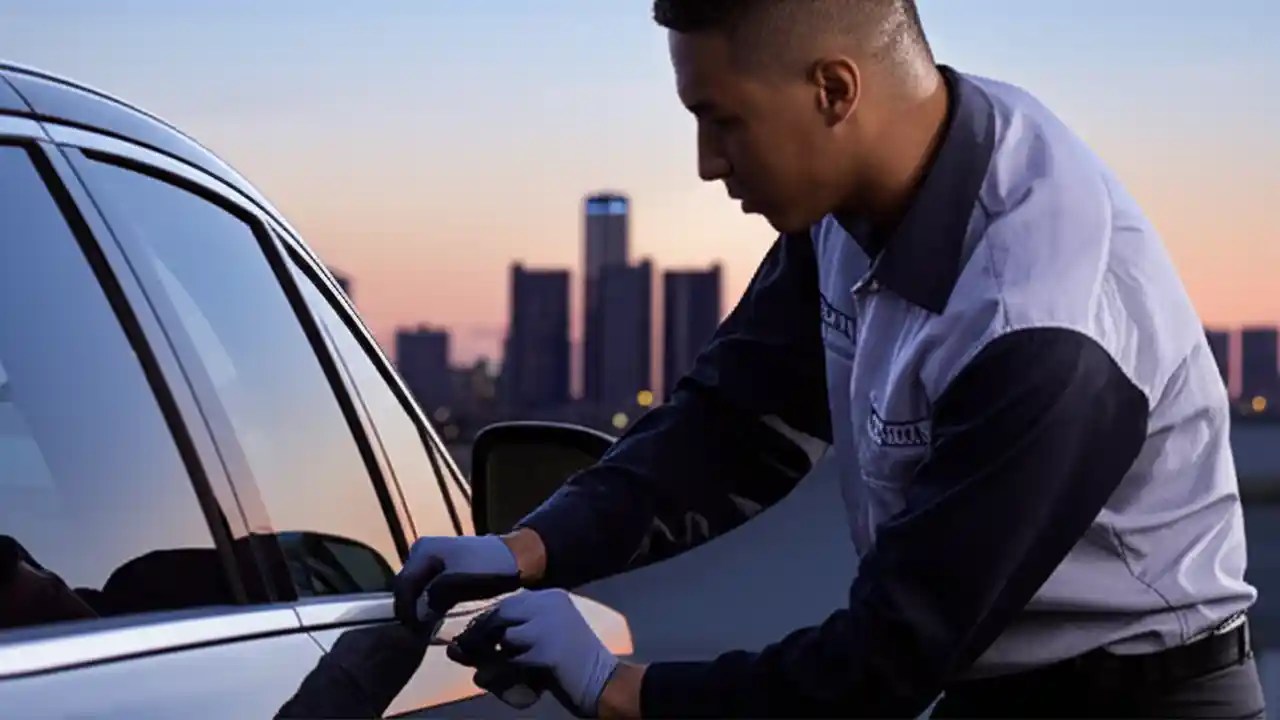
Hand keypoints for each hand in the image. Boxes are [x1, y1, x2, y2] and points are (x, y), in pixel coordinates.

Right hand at [392, 535, 519, 636]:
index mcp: (423, 550)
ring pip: (415, 589)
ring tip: (422, 631)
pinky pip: (426, 589)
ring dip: (417, 609)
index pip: (403, 584)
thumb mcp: (458, 582)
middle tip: (416, 635)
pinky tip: (432, 620)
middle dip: (410, 610)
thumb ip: (434, 596)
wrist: (515, 558)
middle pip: (406, 586)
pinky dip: (427, 604)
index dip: (405, 610)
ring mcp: (430, 559)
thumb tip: (416, 616)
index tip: (412, 633)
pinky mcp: (441, 569)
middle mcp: (421, 552)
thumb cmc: (488, 568)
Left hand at [448, 589, 619, 717]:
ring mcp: (550, 625)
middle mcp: (550, 603)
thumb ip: (504, 641)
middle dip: (479, 638)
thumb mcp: (539, 645)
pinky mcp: (547, 650)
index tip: (468, 643)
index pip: (506, 605)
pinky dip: (505, 675)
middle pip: (500, 615)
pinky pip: (511, 662)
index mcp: (551, 598)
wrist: (606, 685)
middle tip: (464, 656)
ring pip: (503, 638)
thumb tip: (455, 646)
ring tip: (492, 676)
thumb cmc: (571, 668)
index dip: (484, 625)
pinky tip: (512, 684)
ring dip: (494, 660)